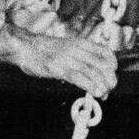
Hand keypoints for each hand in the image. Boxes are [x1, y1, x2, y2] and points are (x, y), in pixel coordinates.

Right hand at [0, 26, 117, 97]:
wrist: (25, 47)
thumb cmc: (46, 50)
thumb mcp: (68, 47)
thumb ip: (82, 58)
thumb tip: (95, 75)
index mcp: (82, 43)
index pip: (107, 53)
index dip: (113, 67)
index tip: (110, 77)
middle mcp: (78, 50)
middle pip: (104, 65)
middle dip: (110, 80)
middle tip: (107, 90)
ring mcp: (69, 59)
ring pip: (95, 73)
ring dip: (102, 86)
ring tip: (102, 94)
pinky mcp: (59, 68)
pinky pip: (80, 78)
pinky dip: (91, 86)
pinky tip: (94, 93)